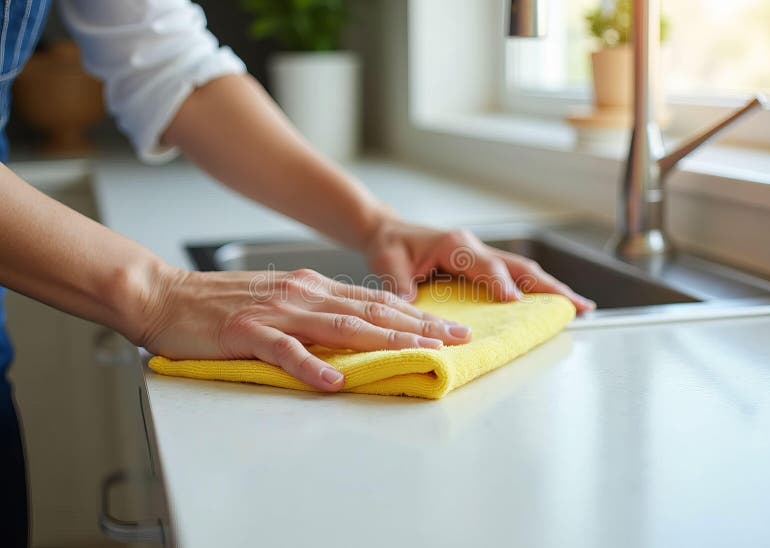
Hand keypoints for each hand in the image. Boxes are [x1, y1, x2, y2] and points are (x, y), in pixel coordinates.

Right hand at [134, 266, 472, 391]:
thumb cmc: (223, 302)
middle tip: (456, 338)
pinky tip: (333, 380)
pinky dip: (310, 365)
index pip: (376, 301)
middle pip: (371, 311)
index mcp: (312, 286)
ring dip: (384, 341)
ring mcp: (276, 311)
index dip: (416, 315)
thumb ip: (318, 311)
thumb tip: (359, 328)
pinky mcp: (245, 331)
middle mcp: (303, 293)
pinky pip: (285, 350)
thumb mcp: (281, 299)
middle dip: (419, 326)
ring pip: (340, 326)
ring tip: (419, 353)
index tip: (450, 327)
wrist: (166, 294)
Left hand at [363, 217, 595, 312]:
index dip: (501, 283)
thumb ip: (399, 282)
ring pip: (524, 270)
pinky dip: (536, 290)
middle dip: (550, 286)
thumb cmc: (389, 246)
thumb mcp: (386, 261)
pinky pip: (515, 276)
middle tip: (579, 306)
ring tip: (581, 308)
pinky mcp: (483, 264)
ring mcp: (482, 254)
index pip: (485, 265)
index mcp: (454, 245)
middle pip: (519, 266)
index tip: (517, 302)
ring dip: (552, 288)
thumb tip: (408, 304)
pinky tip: (553, 305)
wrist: (389, 232)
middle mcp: (475, 247)